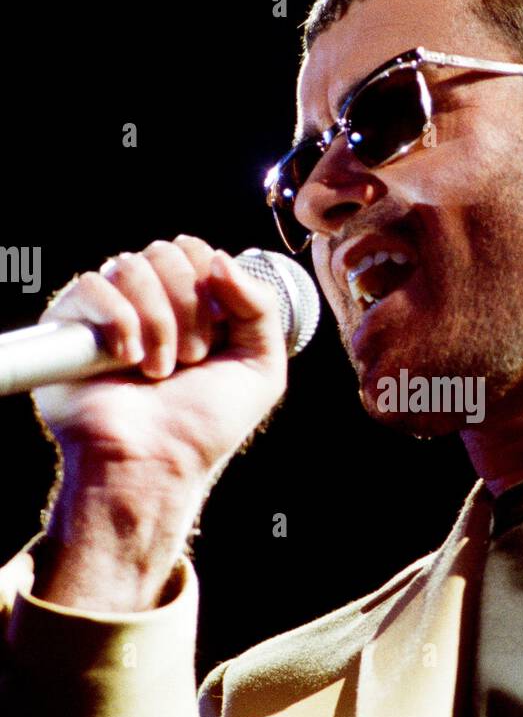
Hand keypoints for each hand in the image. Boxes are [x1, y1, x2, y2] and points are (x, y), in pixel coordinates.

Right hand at [35, 235, 287, 479]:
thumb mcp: (260, 367)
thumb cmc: (203, 425)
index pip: (196, 252)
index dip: (212, 284)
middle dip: (188, 306)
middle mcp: (147, 302)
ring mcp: (106, 312)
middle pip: (165, 252)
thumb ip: (260, 307)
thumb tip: (219, 258)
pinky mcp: (68, 326)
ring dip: (157, 321)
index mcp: (189, 305)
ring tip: (158, 369)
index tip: (216, 336)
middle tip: (191, 359)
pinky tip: (127, 358)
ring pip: (131, 266)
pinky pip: (91, 285)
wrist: (154, 464)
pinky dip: (118, 320)